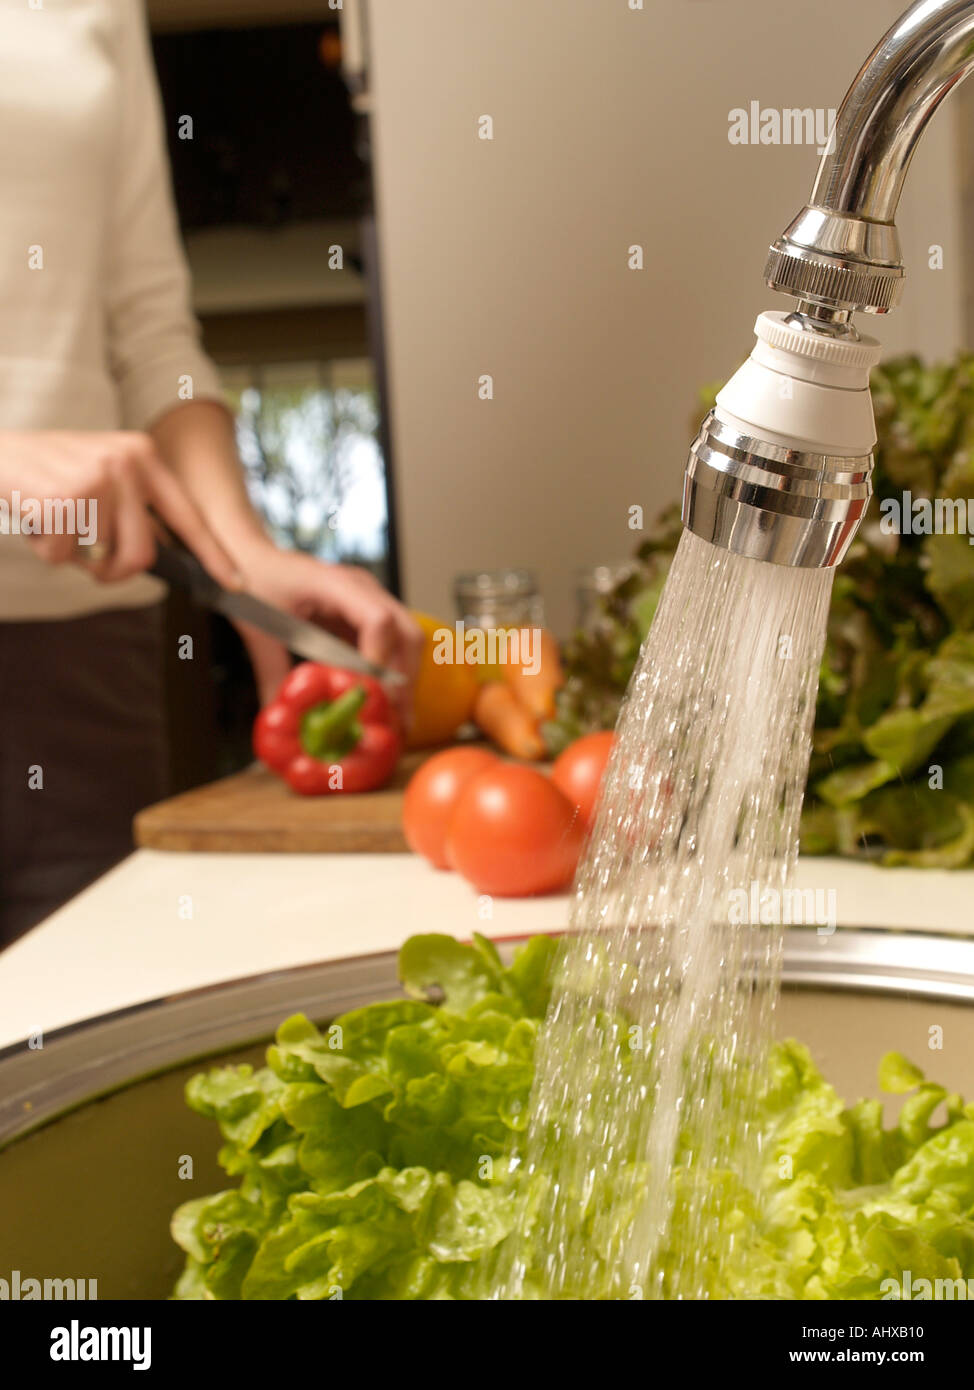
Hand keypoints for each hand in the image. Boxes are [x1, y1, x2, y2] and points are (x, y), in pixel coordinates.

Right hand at [0, 429, 240, 587]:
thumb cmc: (51, 472)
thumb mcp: (105, 473)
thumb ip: (136, 505)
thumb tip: (162, 554)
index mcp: (143, 456)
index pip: (187, 515)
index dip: (212, 554)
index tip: (234, 582)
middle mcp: (126, 464)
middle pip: (142, 554)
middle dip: (116, 572)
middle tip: (95, 565)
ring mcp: (96, 480)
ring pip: (100, 557)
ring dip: (74, 555)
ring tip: (56, 522)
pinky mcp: (65, 499)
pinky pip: (65, 556)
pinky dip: (48, 550)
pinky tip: (38, 520)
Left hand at [231, 540, 423, 716]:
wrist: (254, 558)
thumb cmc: (255, 580)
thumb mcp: (259, 628)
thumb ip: (271, 671)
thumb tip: (278, 713)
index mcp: (335, 584)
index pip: (378, 619)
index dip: (379, 659)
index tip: (368, 691)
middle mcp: (362, 589)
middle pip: (406, 632)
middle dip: (404, 678)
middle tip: (397, 717)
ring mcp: (369, 599)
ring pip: (406, 639)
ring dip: (404, 678)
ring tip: (396, 717)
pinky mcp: (366, 613)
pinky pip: (391, 643)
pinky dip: (391, 672)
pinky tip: (383, 699)